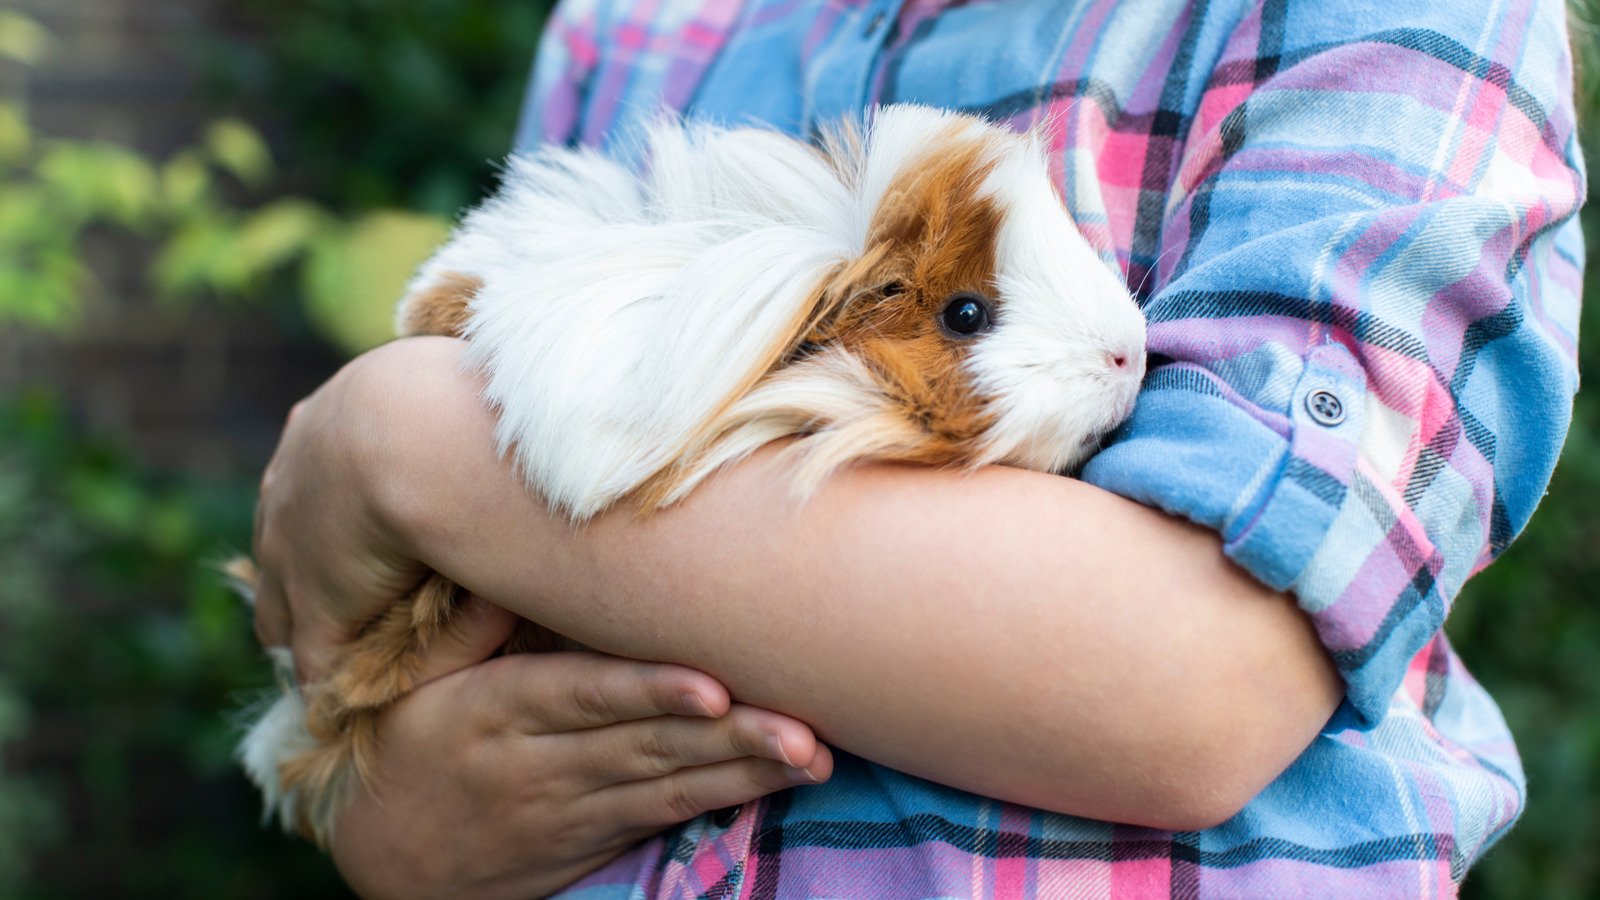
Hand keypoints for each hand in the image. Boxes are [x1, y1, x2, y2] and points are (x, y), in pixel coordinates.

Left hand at [252, 339, 475, 681]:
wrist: (419, 434)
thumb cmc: (454, 394)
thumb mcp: (441, 380)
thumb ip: (452, 397)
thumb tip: (502, 392)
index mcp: (321, 425)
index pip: (308, 479)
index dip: (333, 509)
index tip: (361, 529)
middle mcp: (290, 485)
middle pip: (280, 542)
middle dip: (303, 571)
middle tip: (344, 597)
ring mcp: (292, 550)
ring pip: (282, 605)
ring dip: (311, 628)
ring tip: (346, 657)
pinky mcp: (316, 606)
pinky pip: (317, 657)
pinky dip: (337, 679)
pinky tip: (357, 700)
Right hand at [330, 650, 832, 899]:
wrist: (387, 859)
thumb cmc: (407, 745)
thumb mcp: (411, 683)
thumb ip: (465, 624)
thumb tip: (499, 544)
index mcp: (498, 711)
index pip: (585, 697)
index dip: (649, 692)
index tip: (710, 686)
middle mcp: (543, 763)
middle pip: (647, 746)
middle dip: (729, 736)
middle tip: (801, 727)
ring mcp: (574, 808)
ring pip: (669, 785)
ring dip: (744, 770)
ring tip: (811, 754)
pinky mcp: (595, 838)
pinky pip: (665, 816)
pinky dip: (721, 800)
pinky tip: (775, 782)